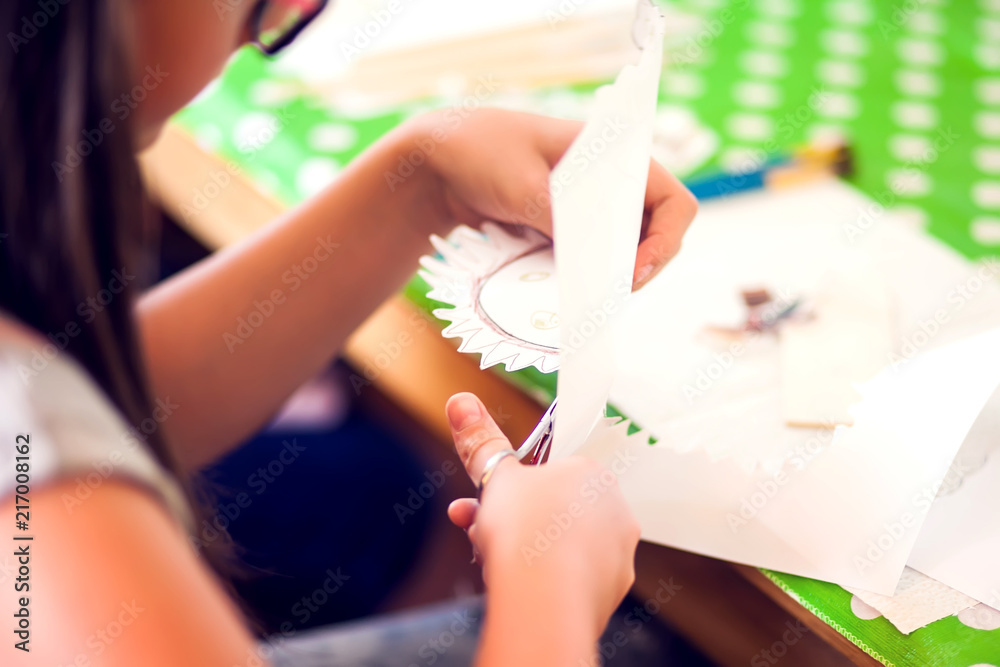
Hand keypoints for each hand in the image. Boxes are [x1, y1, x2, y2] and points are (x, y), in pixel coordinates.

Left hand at [409, 108, 696, 289]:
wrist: (441, 159)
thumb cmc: (482, 151)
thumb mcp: (521, 183)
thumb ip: (558, 217)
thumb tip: (591, 258)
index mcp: (618, 155)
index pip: (674, 203)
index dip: (666, 242)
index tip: (633, 273)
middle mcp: (614, 186)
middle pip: (655, 237)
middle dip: (638, 267)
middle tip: (605, 297)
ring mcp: (592, 212)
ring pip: (624, 254)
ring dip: (610, 276)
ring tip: (585, 300)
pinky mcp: (568, 233)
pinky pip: (591, 262)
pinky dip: (584, 279)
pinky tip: (565, 294)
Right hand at [445, 392, 639, 637]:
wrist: (543, 602)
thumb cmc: (524, 531)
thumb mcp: (494, 477)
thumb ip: (480, 441)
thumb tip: (461, 401)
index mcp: (592, 475)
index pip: (550, 475)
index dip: (512, 489)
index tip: (486, 500)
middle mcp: (615, 511)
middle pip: (553, 512)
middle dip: (510, 520)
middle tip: (477, 531)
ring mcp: (617, 555)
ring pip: (561, 547)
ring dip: (523, 549)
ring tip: (490, 560)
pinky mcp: (610, 593)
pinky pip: (570, 580)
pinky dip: (545, 581)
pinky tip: (519, 586)